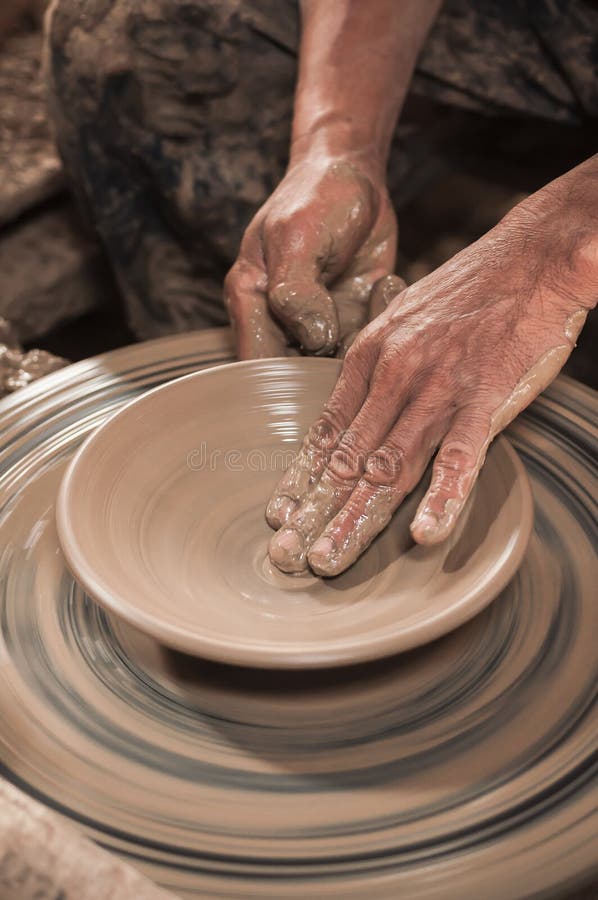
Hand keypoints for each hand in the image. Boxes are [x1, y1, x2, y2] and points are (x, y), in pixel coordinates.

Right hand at [224, 153, 397, 358]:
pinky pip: (370, 341)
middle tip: (358, 333)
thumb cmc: (314, 196)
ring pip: (339, 364)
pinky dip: (384, 320)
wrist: (354, 172)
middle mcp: (282, 321)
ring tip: (375, 292)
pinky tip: (385, 284)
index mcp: (251, 303)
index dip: (282, 384)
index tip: (319, 373)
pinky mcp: (354, 319)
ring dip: (364, 341)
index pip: (256, 364)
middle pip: (298, 374)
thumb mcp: (298, 236)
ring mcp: (320, 323)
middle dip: (332, 365)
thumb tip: (313, 338)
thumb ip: (297, 291)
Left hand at [265, 167, 596, 574]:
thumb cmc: (467, 290)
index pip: (326, 431)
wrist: (529, 255)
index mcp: (370, 358)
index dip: (302, 479)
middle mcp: (394, 377)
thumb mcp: (401, 319)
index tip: (281, 516)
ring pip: (390, 467)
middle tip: (285, 556)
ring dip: (357, 519)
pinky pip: (460, 457)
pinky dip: (442, 498)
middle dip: (316, 513)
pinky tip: (423, 534)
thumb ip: (375, 367)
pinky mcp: (485, 398)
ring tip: (329, 560)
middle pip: (349, 460)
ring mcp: (438, 390)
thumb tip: (353, 411)